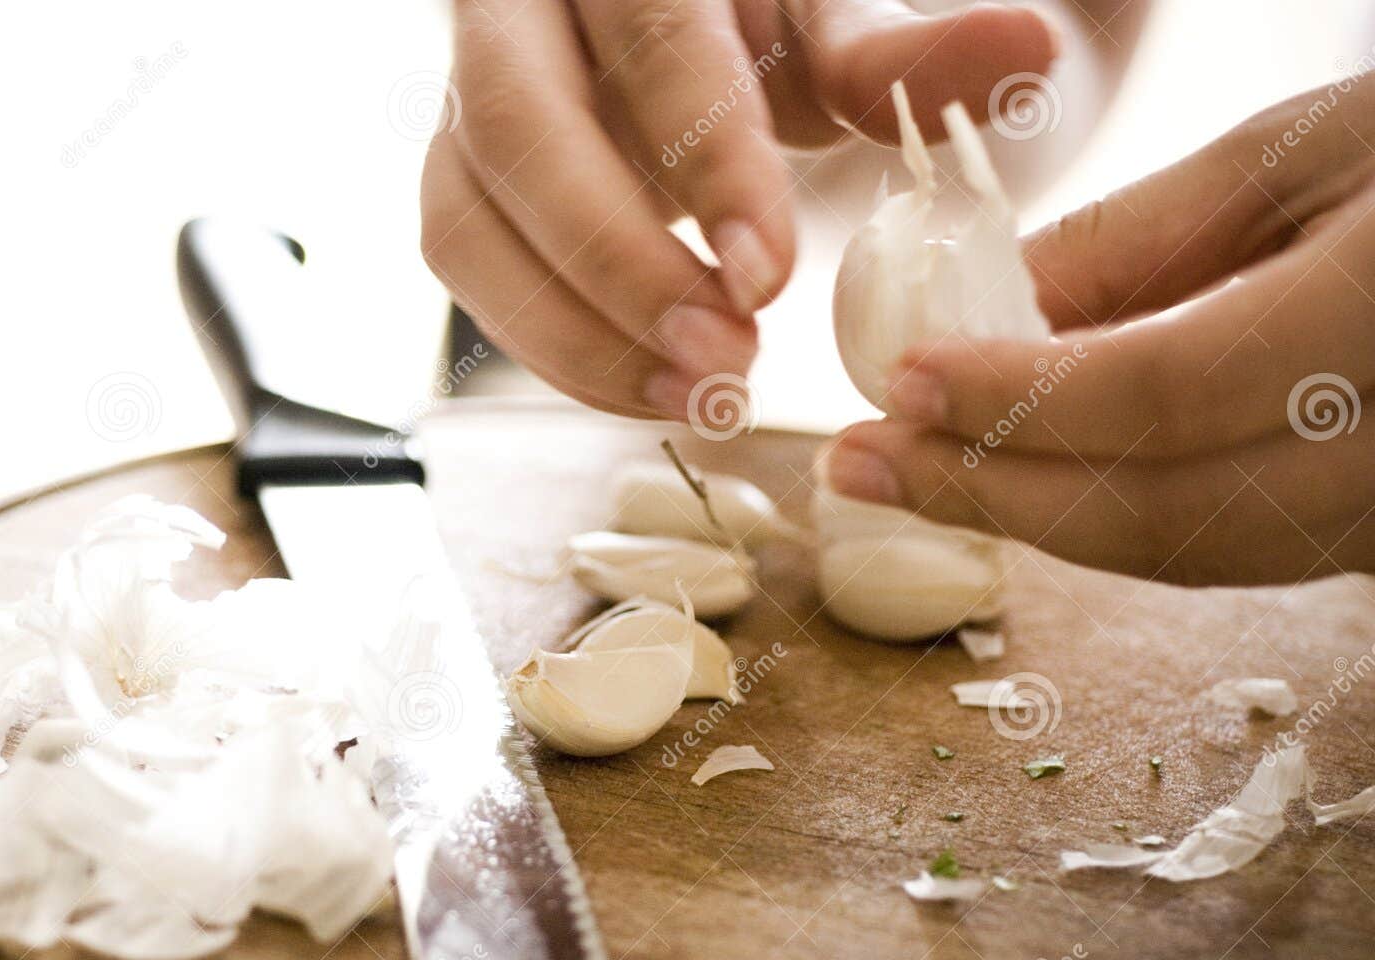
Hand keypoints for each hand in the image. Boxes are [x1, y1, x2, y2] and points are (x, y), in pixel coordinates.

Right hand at [421, 1, 1056, 420]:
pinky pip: (474, 277)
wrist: (662, 50)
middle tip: (724, 364)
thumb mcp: (828, 30)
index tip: (769, 278)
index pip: (656, 47)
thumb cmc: (754, 31)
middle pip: (521, 134)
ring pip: (468, 222)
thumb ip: (906, 54)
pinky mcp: (457, 185)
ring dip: (576, 333)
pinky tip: (647, 393)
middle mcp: (515, 15)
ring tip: (692, 401)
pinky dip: (555, 350)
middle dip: (619, 265)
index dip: (709, 166)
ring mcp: (465, 104)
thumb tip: (1023, 55)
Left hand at [825, 76, 1374, 584]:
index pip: (1168, 393)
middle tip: (857, 464)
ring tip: (907, 478)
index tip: (897, 381)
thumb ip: (1140, 242)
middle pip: (1161, 512)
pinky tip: (1014, 484)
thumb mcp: (1301, 154)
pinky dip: (1105, 523)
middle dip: (988, 491)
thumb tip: (973, 316)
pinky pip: (1226, 551)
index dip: (1018, 397)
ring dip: (1031, 522)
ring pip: (1188, 553)